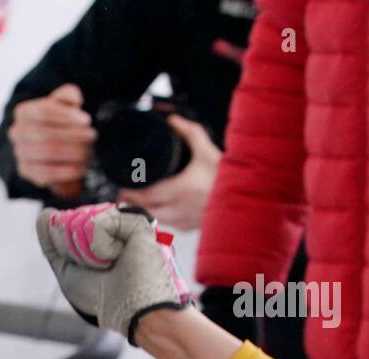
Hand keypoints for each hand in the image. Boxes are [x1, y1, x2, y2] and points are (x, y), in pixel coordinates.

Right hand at [7, 83, 96, 199]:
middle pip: (46, 133)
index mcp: (24, 112)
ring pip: (47, 152)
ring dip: (73, 152)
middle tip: (92, 136)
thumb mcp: (66, 104)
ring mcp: (19, 153)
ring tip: (89, 151)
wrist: (52, 150)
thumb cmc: (60, 122)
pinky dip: (67, 171)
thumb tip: (74, 99)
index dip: (67, 116)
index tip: (87, 120)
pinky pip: (47, 173)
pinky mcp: (26, 171)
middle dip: (73, 135)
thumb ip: (69, 96)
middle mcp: (17, 132)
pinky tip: (81, 168)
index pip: (44, 111)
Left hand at [36, 202, 191, 342]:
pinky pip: (97, 222)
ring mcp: (122, 221)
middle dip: (74, 250)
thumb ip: (51, 242)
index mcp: (94, 235)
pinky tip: (120, 254)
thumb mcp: (65, 270)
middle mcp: (108, 225)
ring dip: (88, 251)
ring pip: (82, 220)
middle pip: (69, 220)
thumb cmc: (101, 296)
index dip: (63, 249)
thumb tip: (46, 213)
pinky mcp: (135, 220)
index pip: (61, 224)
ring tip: (111, 262)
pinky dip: (101, 246)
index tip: (84, 269)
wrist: (129, 309)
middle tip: (99, 268)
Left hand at [117, 115, 219, 230]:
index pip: (146, 196)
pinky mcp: (187, 227)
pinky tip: (155, 207)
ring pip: (153, 219)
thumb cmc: (228, 177)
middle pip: (144, 210)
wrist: (247, 197)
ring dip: (143, 210)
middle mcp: (181, 209)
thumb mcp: (208, 151)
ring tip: (136, 198)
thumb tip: (172, 121)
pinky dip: (158, 216)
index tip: (122, 185)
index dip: (130, 192)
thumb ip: (190, 133)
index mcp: (183, 190)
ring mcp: (183, 221)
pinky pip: (165, 224)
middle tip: (124, 191)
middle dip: (131, 201)